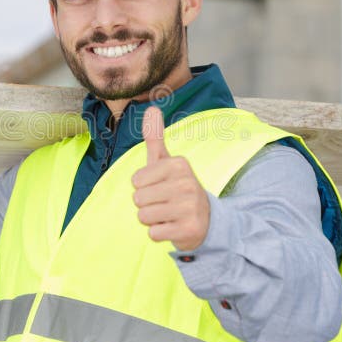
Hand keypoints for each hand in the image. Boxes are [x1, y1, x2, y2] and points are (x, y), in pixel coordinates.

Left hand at [131, 106, 209, 250]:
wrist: (206, 220)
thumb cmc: (177, 188)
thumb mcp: (167, 163)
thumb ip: (155, 137)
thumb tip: (151, 108)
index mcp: (179, 164)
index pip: (136, 180)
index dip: (143, 187)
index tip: (160, 187)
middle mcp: (187, 183)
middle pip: (138, 199)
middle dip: (146, 204)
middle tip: (165, 203)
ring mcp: (190, 207)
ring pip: (144, 216)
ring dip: (152, 219)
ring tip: (168, 214)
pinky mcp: (189, 230)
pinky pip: (153, 233)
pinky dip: (159, 233)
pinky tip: (173, 226)